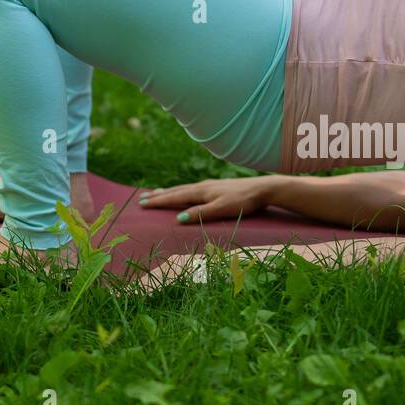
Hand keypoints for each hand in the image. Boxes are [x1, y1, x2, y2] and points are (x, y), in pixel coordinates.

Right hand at [137, 176, 279, 223]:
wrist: (263, 189)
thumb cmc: (244, 202)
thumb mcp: (222, 210)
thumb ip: (201, 214)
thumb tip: (179, 219)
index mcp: (201, 192)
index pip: (175, 197)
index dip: (158, 201)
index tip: (142, 204)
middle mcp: (203, 187)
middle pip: (176, 191)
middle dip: (158, 196)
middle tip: (141, 198)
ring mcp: (210, 186)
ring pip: (184, 189)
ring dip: (169, 192)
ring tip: (157, 193)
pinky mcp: (218, 187)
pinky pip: (193, 189)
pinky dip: (182, 191)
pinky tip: (185, 193)